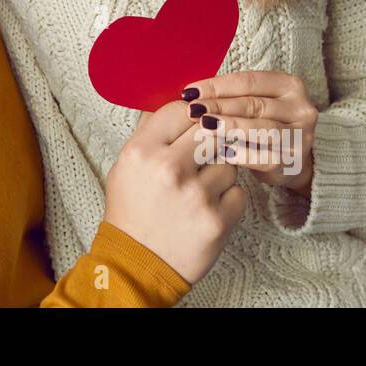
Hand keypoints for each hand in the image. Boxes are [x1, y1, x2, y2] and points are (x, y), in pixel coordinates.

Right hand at [103, 100, 246, 283]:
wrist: (137, 264)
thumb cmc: (132, 212)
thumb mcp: (126, 165)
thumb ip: (151, 132)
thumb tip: (180, 101)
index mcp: (141, 152)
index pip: (180, 110)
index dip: (192, 114)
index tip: (194, 122)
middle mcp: (169, 170)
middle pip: (211, 129)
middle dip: (210, 139)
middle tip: (203, 152)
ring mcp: (196, 196)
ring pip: (229, 160)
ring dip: (220, 169)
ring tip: (199, 187)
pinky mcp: (218, 220)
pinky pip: (238, 191)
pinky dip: (228, 197)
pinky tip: (208, 207)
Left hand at [182, 72, 317, 194]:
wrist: (294, 161)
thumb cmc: (265, 126)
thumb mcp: (256, 105)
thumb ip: (232, 97)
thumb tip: (190, 95)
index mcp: (290, 86)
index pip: (248, 81)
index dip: (217, 86)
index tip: (190, 93)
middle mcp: (301, 109)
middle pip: (253, 104)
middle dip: (219, 106)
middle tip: (192, 111)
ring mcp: (301, 137)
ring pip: (262, 130)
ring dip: (230, 127)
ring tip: (203, 127)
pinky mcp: (295, 163)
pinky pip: (266, 159)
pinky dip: (243, 155)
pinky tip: (223, 152)